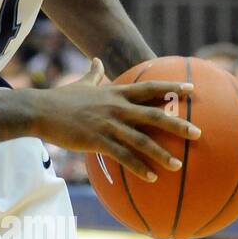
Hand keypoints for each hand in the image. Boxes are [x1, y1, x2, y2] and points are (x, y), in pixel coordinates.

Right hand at [34, 58, 199, 180]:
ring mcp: (108, 125)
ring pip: (141, 140)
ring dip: (162, 153)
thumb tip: (96, 60)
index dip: (172, 87)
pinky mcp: (97, 141)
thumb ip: (93, 74)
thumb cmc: (60, 99)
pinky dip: (139, 167)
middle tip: (198, 133)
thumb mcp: (81, 84)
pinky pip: (123, 156)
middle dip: (178, 124)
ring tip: (179, 165)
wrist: (39, 111)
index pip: (150, 87)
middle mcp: (117, 107)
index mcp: (116, 93)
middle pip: (154, 114)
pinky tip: (152, 178)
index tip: (192, 89)